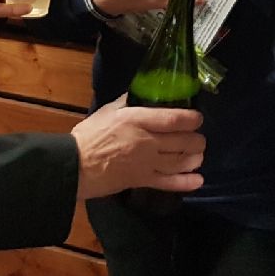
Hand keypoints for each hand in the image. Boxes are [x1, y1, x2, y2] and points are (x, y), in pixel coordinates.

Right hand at [72, 95, 205, 199]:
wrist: (75, 165)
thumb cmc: (89, 135)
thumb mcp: (107, 111)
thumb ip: (126, 101)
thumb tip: (140, 92)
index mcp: (136, 120)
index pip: (172, 119)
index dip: (191, 118)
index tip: (198, 118)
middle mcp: (146, 142)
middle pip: (182, 141)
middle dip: (196, 139)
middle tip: (199, 138)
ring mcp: (146, 163)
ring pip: (180, 161)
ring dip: (194, 158)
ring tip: (199, 155)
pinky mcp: (142, 180)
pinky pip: (169, 183)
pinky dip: (186, 182)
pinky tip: (198, 180)